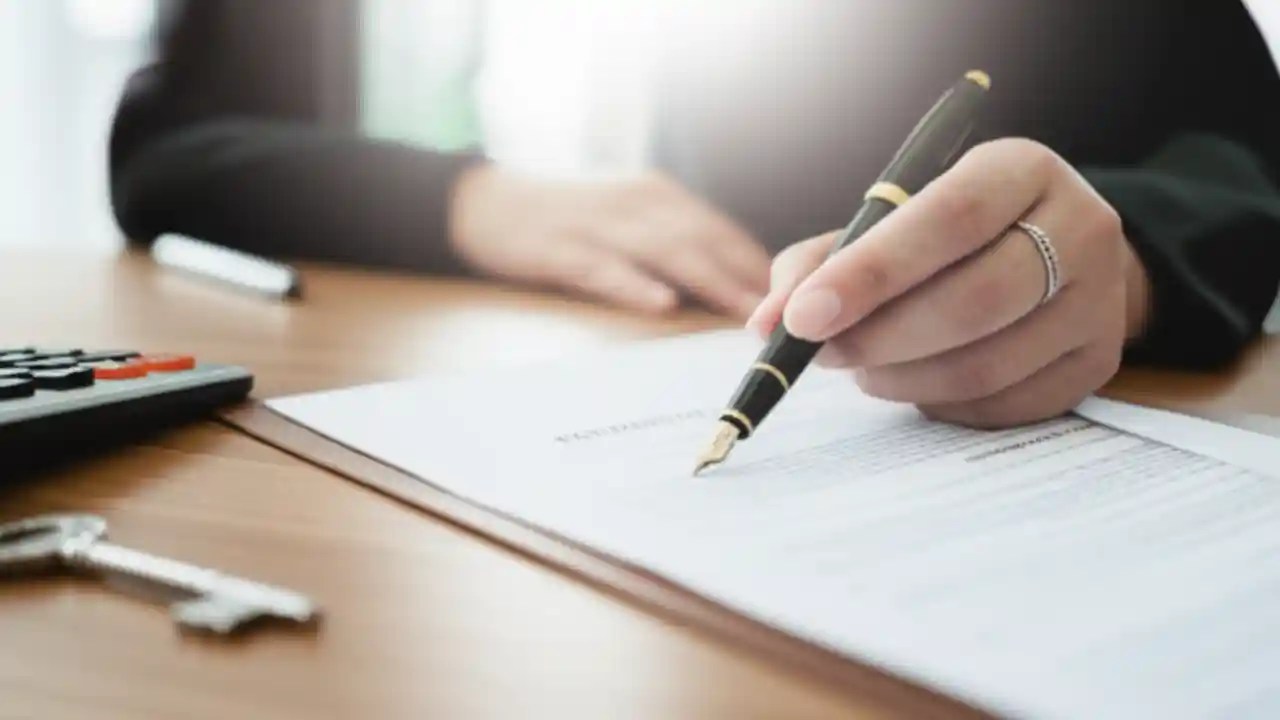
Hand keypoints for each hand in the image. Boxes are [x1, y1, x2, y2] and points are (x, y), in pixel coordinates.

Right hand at [449, 164, 769, 317]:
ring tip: (745, 311)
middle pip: (701, 239)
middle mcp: (634, 203)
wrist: (485, 203)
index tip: (798, 294)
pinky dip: (633, 285)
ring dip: (708, 282)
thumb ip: (674, 244)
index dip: (758, 263)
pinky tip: (660, 304)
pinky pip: (601, 268)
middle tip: (787, 312)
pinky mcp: (558, 248)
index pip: (720, 230)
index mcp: (656, 197)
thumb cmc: (568, 221)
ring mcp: (596, 225)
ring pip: (662, 252)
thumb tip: (731, 284)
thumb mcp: (627, 219)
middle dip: (746, 276)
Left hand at [747, 138, 1152, 427]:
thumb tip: (766, 324)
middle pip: (975, 300)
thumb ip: (821, 261)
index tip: (803, 316)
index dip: (869, 273)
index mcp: (1020, 169)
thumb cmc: (950, 239)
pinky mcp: (1098, 361)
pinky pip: (1004, 404)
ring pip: (987, 363)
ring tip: (862, 367)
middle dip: (878, 337)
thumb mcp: (890, 222)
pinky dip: (940, 404)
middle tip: (819, 353)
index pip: (947, 218)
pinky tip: (914, 383)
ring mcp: (1100, 299)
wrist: (1058, 257)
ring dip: (902, 379)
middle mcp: (1081, 225)